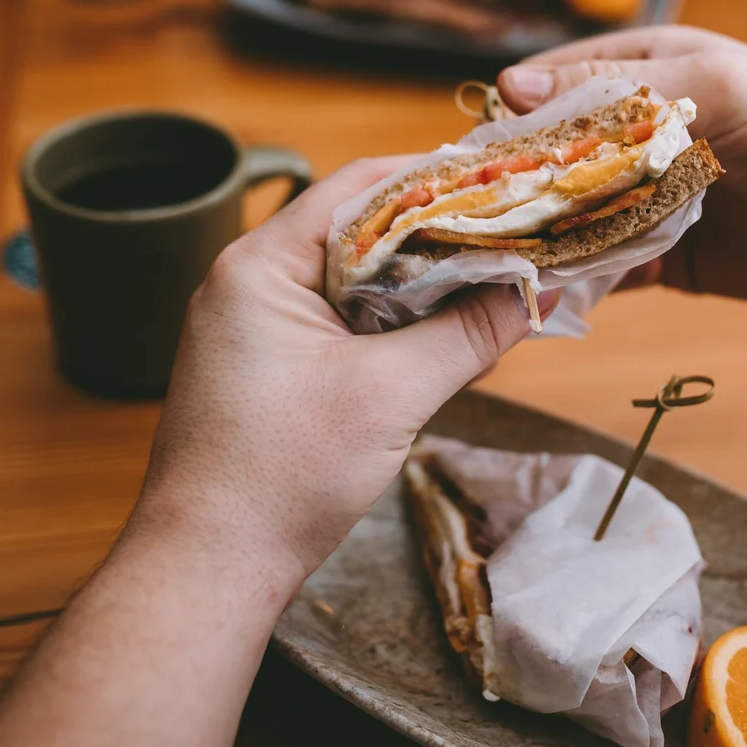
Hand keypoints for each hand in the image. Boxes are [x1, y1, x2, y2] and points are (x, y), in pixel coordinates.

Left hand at [133, 158, 554, 591]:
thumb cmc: (280, 477)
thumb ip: (469, 334)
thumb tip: (537, 294)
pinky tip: (449, 333)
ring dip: (422, 283)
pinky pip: (346, 321)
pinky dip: (397, 323)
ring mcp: (259, 325)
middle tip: (512, 231)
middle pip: (359, 229)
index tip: (500, 178)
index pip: (357, 187)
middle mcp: (253, 281)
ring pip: (357, 278)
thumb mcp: (391, 395)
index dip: (433, 176)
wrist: (210, 569)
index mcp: (261, 265)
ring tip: (495, 279)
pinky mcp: (274, 364)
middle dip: (438, 233)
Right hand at [498, 26, 746, 305]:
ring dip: (546, 233)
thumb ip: (616, 92)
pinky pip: (604, 262)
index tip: (472, 152)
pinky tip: (570, 280)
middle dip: (520, 183)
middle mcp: (637, 134)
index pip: (555, 87)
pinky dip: (585, 272)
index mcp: (646, 73)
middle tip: (479, 213)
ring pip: (571, 214)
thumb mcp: (712, 88)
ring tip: (512, 254)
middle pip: (555, 156)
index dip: (513, 117)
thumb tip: (509, 87)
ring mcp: (644, 195)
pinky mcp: (659, 253)